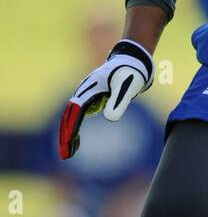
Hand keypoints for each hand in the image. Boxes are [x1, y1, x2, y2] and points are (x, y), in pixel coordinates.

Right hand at [59, 39, 153, 158]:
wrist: (133, 61)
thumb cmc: (131, 73)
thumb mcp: (127, 88)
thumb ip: (118, 102)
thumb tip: (108, 118)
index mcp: (90, 89)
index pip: (75, 112)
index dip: (70, 129)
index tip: (68, 145)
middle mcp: (84, 91)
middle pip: (69, 115)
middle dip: (66, 135)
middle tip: (65, 155)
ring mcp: (86, 93)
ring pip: (72, 115)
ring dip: (69, 132)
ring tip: (70, 151)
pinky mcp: (91, 97)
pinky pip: (79, 114)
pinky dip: (76, 127)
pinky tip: (77, 141)